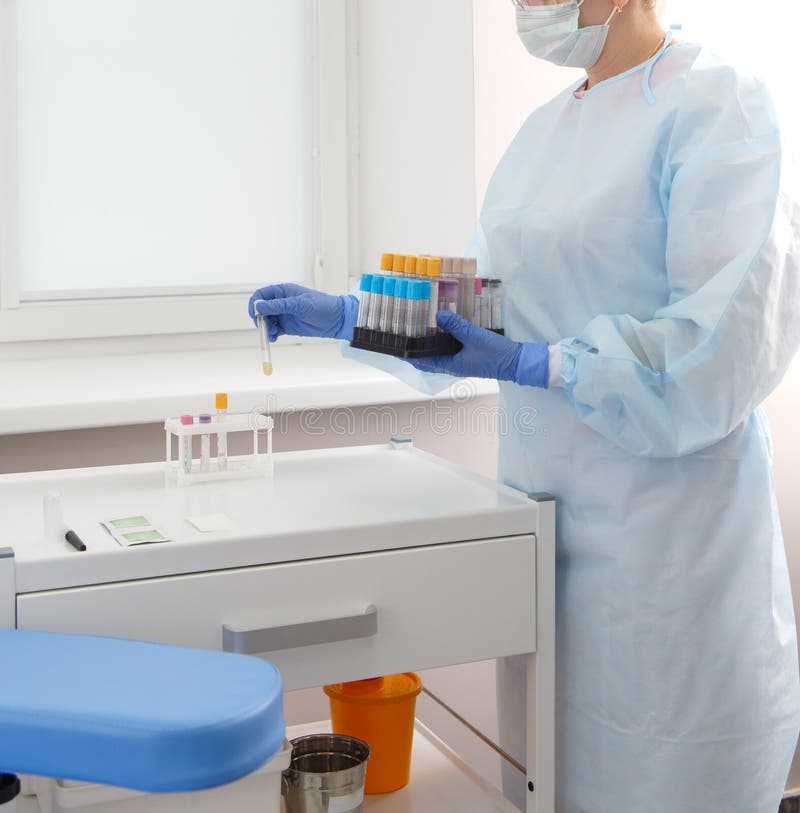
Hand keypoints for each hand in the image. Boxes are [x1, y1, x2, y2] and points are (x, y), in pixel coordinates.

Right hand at [248, 284, 358, 340]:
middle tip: (266, 328)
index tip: (256, 315)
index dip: (255, 304)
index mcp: (282, 291)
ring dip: (265, 328)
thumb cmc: (322, 307)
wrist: (337, 320)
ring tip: (272, 335)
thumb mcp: (300, 305)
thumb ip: (279, 306)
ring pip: (266, 321)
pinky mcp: (287, 326)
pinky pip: (274, 330)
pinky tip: (274, 338)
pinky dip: (271, 334)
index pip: (261, 295)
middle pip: (261, 310)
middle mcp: (281, 302)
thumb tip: (258, 306)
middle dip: (260, 319)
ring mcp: (284, 314)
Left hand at [408, 311, 548, 387]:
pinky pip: (449, 348)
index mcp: (450, 365)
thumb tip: (438, 314)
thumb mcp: (474, 336)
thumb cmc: (496, 354)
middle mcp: (452, 365)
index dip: (408, 353)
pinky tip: (441, 327)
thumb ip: (456, 325)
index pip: (422, 361)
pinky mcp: (468, 355)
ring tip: (418, 328)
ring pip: (438, 353)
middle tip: (404, 333)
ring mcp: (460, 361)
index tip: (396, 344)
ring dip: (428, 343)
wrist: (518, 362)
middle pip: (427, 358)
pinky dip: (441, 340)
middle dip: (415, 348)